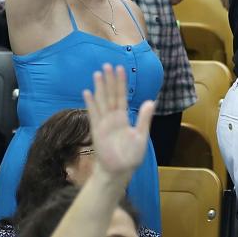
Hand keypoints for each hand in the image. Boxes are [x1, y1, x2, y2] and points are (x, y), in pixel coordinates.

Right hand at [84, 63, 154, 180]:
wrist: (119, 171)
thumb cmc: (130, 156)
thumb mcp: (141, 136)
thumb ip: (144, 119)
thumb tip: (151, 102)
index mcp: (124, 117)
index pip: (122, 96)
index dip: (121, 83)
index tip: (120, 68)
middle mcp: (113, 117)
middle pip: (110, 95)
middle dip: (109, 80)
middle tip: (107, 65)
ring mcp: (104, 123)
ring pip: (101, 101)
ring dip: (99, 88)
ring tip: (97, 73)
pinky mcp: (97, 130)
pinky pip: (93, 114)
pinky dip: (90, 103)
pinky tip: (87, 92)